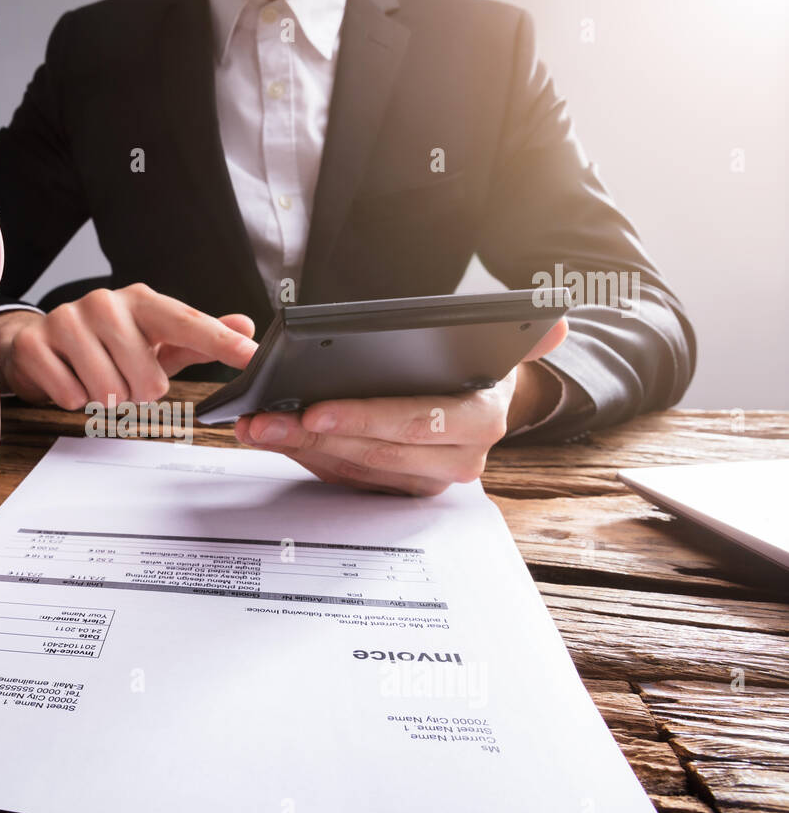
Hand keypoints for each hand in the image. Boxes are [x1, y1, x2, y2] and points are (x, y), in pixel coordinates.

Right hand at [0, 283, 257, 408]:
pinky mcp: (37, 343)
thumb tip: (245, 327)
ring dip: (107, 398)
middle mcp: (104, 303)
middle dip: (139, 392)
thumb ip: (200, 338)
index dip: (220, 341)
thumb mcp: (155, 340)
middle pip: (146, 378)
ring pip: (108, 390)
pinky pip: (71, 394)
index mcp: (140, 300)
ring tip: (98, 378)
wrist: (39, 340)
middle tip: (125, 378)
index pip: (187, 322)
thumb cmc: (107, 342)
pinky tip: (72, 378)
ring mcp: (67, 320)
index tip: (250, 355)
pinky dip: (75, 398)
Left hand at [235, 319, 569, 495]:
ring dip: (296, 449)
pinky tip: (271, 436)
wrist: (484, 403)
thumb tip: (557, 322)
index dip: (362, 418)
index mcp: (478, 423)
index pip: (412, 422)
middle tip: (264, 419)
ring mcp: (422, 480)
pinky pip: (343, 477)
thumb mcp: (502, 347)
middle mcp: (454, 461)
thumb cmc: (477, 370)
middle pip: (370, 452)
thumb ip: (525, 337)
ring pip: (350, 468)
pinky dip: (304, 456)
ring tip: (255, 424)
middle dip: (310, 436)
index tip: (315, 410)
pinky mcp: (395, 489)